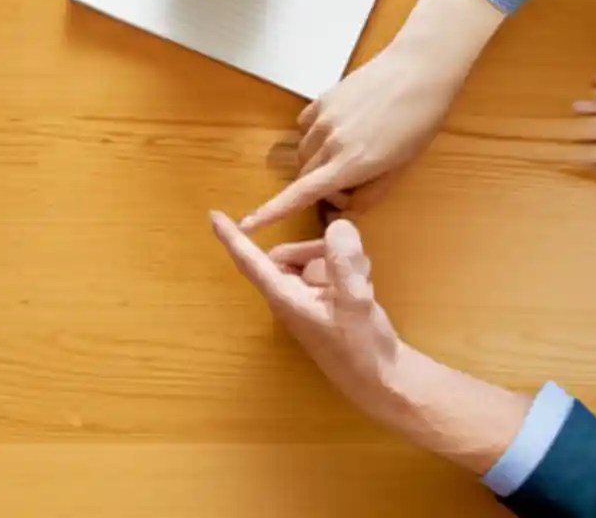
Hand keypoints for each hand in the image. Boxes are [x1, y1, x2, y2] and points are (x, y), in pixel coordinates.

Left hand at [210, 212, 529, 474]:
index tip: (213, 215)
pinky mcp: (326, 303)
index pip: (251, 261)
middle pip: (288, 254)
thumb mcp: (355, 301)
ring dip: (337, 261)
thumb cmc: (361, 347)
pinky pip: (330, 272)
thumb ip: (345, 262)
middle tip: (349, 264)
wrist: (382, 380)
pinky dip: (348, 272)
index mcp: (285, 297)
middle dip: (316, 249)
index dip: (231, 237)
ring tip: (362, 283)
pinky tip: (366, 290)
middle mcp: (291, 297)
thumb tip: (338, 226)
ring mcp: (308, 301)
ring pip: (313, 260)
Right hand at [242, 43, 460, 228]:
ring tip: (348, 151)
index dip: (272, 211)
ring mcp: (323, 118)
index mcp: (352, 163)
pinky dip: (315, 138)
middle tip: (351, 181)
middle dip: (320, 186)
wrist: (418, 70)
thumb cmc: (419, 121)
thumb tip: (345, 210)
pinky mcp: (321, 100)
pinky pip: (304, 128)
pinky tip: (338, 131)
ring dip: (317, 162)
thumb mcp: (401, 166)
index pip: (302, 194)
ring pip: (304, 153)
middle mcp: (330, 142)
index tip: (248, 224)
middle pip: (304, 176)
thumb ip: (370, 193)